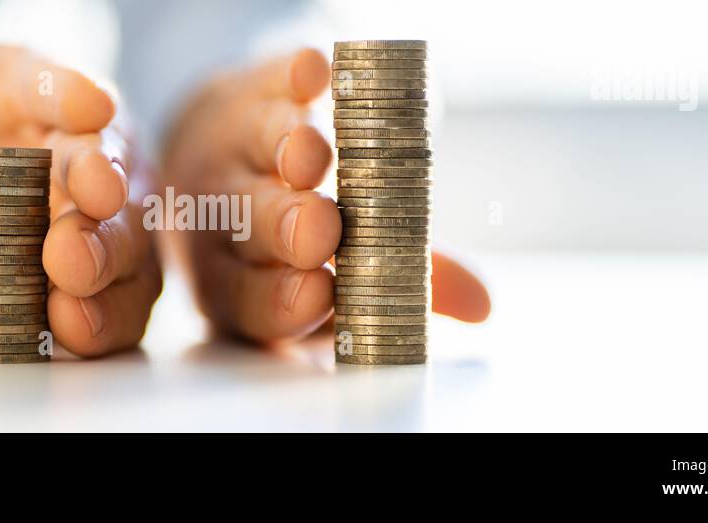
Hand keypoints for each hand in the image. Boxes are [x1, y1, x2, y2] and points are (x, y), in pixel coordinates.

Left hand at [161, 48, 488, 343]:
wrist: (235, 157)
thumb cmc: (303, 236)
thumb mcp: (347, 272)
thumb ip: (408, 285)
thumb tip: (480, 304)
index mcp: (243, 283)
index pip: (255, 300)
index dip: (283, 299)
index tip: (319, 294)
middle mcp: (227, 221)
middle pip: (252, 225)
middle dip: (286, 226)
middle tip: (318, 228)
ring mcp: (232, 153)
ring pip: (256, 152)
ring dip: (288, 149)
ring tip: (313, 152)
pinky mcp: (248, 94)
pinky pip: (267, 84)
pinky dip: (292, 77)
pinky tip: (314, 74)